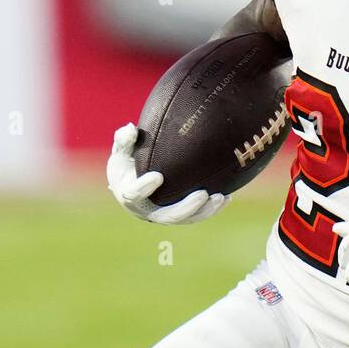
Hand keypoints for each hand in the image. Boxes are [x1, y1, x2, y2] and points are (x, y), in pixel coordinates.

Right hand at [106, 123, 225, 224]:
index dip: (144, 188)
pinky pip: (196, 215)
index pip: (134, 194)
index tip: (158, 176)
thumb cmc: (127, 162)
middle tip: (203, 194)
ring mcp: (164, 215)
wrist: (132, 181)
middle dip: (186, 207)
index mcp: (129, 195)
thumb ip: (124, 140)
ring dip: (205, 211)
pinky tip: (227, 197)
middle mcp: (147, 211)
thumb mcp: (122, 150)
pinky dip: (211, 209)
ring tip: (221, 198)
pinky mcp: (178, 215)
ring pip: (186, 219)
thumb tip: (131, 128)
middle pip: (168, 215)